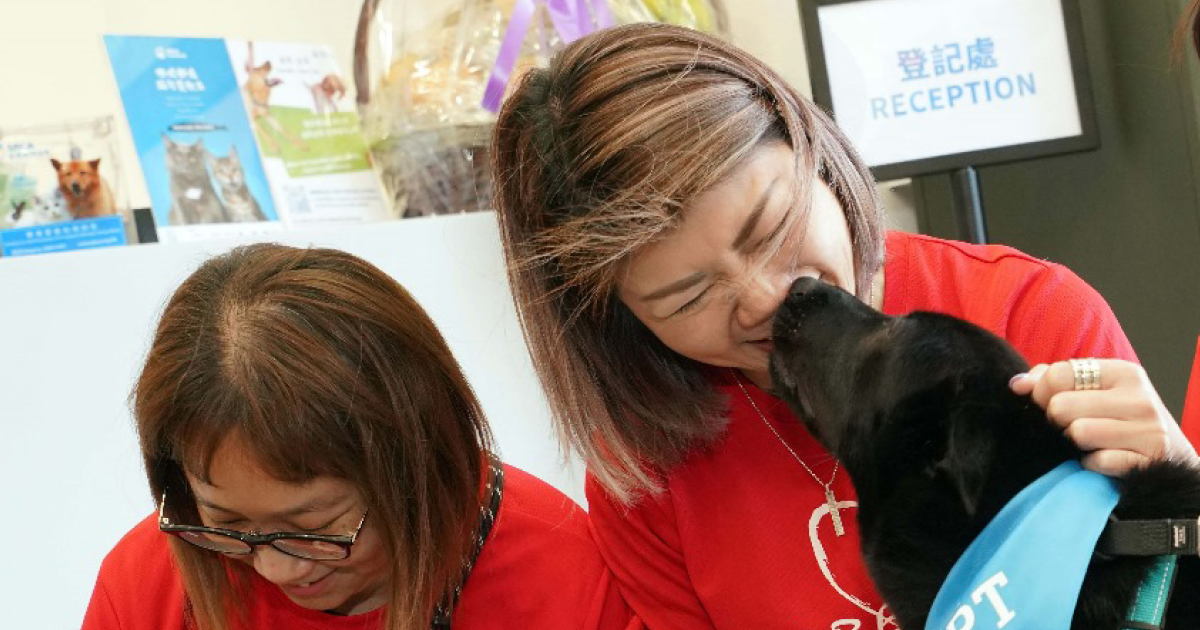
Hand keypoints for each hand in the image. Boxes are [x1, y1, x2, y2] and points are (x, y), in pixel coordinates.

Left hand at [1009, 359, 1198, 475]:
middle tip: (1070, 427)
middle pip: (1060, 406)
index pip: (1059, 374)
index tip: (1048, 404)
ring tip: (1090, 442)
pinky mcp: (1148, 462)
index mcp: (1124, 373)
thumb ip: (1055, 381)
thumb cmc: (1122, 421)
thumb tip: (1017, 384)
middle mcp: (1139, 398)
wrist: (1172, 459)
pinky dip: (1091, 464)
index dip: (1042, 393)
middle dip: (1056, 421)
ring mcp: (1148, 431)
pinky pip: (1095, 461)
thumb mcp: (1096, 392)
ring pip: (1076, 433)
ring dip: (1074, 444)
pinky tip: (1103, 459)